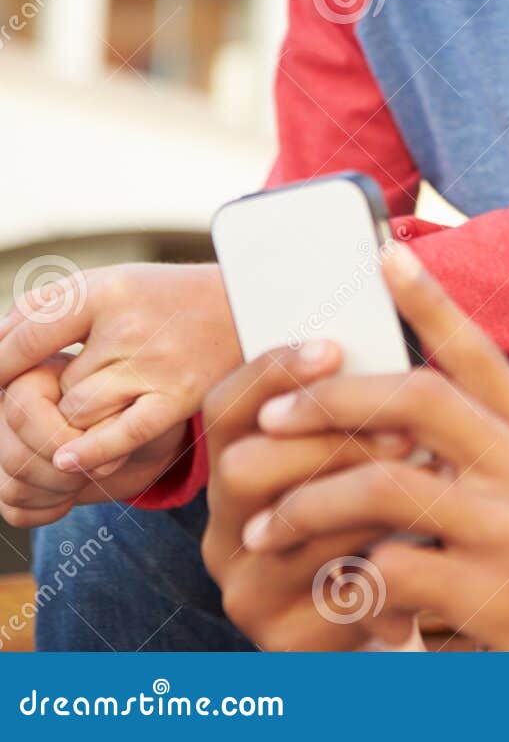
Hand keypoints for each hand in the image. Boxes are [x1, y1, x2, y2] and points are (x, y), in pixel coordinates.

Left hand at [0, 263, 241, 475]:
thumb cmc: (166, 298)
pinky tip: (68, 459)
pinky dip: (91, 450)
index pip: (28, 336)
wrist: (249, 306)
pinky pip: (121, 434)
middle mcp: (130, 326)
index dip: (0, 365)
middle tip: (64, 396)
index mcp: (107, 291)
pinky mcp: (179, 396)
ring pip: (80, 411)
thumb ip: (48, 307)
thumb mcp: (110, 283)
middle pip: (55, 382)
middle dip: (51, 395)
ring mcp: (156, 364)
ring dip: (78, 417)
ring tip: (99, 406)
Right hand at [0, 353, 186, 526]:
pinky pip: (14, 511)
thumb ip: (105, 422)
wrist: (141, 433)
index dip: (61, 439)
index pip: (23, 414)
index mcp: (34, 377)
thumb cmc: (140, 408)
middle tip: (100, 466)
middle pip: (15, 457)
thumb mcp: (134, 407)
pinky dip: (49, 510)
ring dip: (61, 492)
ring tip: (91, 475)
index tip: (98, 442)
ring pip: (13, 486)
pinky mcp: (11, 479)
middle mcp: (8, 410)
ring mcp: (5, 446)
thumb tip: (71, 457)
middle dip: (66, 473)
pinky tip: (73, 494)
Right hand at [199, 339, 418, 651]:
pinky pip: (333, 597)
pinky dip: (390, 568)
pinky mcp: (286, 641)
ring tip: (436, 480)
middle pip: (240, 468)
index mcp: (240, 471)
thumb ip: (364, 404)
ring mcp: (248, 590)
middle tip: (405, 432)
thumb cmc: (393, 515)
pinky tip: (433, 552)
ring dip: (373, 502)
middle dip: (326, 442)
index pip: (226, 408)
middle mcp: (228, 531)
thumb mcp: (370, 457)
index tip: (333, 344)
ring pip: (293, 534)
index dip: (272, 371)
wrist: (409, 611)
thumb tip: (393, 301)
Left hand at [242, 243, 508, 650]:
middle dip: (334, 399)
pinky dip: (348, 583)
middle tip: (273, 414)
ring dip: (309, 504)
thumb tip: (431, 401)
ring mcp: (507, 529)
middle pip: (418, 399)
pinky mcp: (489, 595)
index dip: (430, 302)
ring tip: (265, 530)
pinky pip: (390, 572)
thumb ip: (508, 441)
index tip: (384, 255)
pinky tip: (330, 595)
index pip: (481, 354)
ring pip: (382, 485)